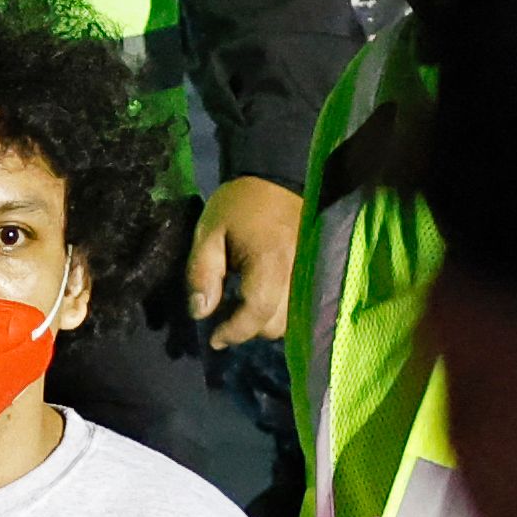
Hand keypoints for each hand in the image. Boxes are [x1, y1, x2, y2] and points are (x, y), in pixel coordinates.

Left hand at [186, 175, 302, 349]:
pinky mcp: (316, 273)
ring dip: (266, 322)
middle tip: (227, 317)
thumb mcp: (208, 232)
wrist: (277, 177)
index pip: (257, 314)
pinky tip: (264, 300)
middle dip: (249, 328)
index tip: (213, 338)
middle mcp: (298, 275)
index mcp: (270, 264)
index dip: (234, 332)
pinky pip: (302, 307)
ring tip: (244, 309)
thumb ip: (202, 274)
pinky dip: (282, 311)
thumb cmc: (240, 204)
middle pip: (277, 325)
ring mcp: (311, 275)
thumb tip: (200, 313)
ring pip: (293, 321)